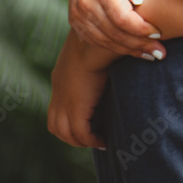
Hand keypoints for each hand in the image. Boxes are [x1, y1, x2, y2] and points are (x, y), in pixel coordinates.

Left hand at [47, 31, 111, 147]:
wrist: (93, 44)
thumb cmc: (100, 40)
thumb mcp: (95, 47)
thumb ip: (101, 54)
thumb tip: (126, 49)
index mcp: (60, 77)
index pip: (56, 106)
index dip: (68, 118)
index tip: (86, 123)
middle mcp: (58, 92)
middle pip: (55, 125)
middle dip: (71, 136)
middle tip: (90, 139)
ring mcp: (64, 103)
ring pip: (65, 133)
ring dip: (81, 141)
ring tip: (98, 142)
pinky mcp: (76, 110)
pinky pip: (82, 134)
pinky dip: (92, 140)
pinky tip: (104, 141)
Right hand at [68, 0, 163, 57]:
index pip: (122, 17)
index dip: (141, 29)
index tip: (159, 33)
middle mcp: (85, 4)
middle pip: (114, 33)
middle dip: (139, 44)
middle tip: (160, 52)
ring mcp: (78, 15)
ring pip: (105, 41)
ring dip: (129, 50)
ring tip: (152, 55)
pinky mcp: (76, 22)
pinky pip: (97, 41)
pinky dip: (116, 49)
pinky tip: (135, 51)